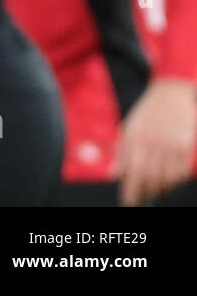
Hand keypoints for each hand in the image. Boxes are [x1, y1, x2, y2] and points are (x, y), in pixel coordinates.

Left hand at [118, 76, 196, 205]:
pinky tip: (169, 180)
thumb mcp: (128, 129)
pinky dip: (175, 181)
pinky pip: (181, 172)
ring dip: (161, 189)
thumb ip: (121, 154)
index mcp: (134, 137)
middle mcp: (152, 142)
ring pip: (167, 178)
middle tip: (142, 199)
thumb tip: (112, 176)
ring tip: (155, 189)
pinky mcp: (185, 145)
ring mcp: (170, 144)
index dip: (130, 191)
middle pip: (149, 178)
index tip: (128, 202)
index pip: (131, 171)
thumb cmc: (145, 114)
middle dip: (145, 193)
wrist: (169, 94)